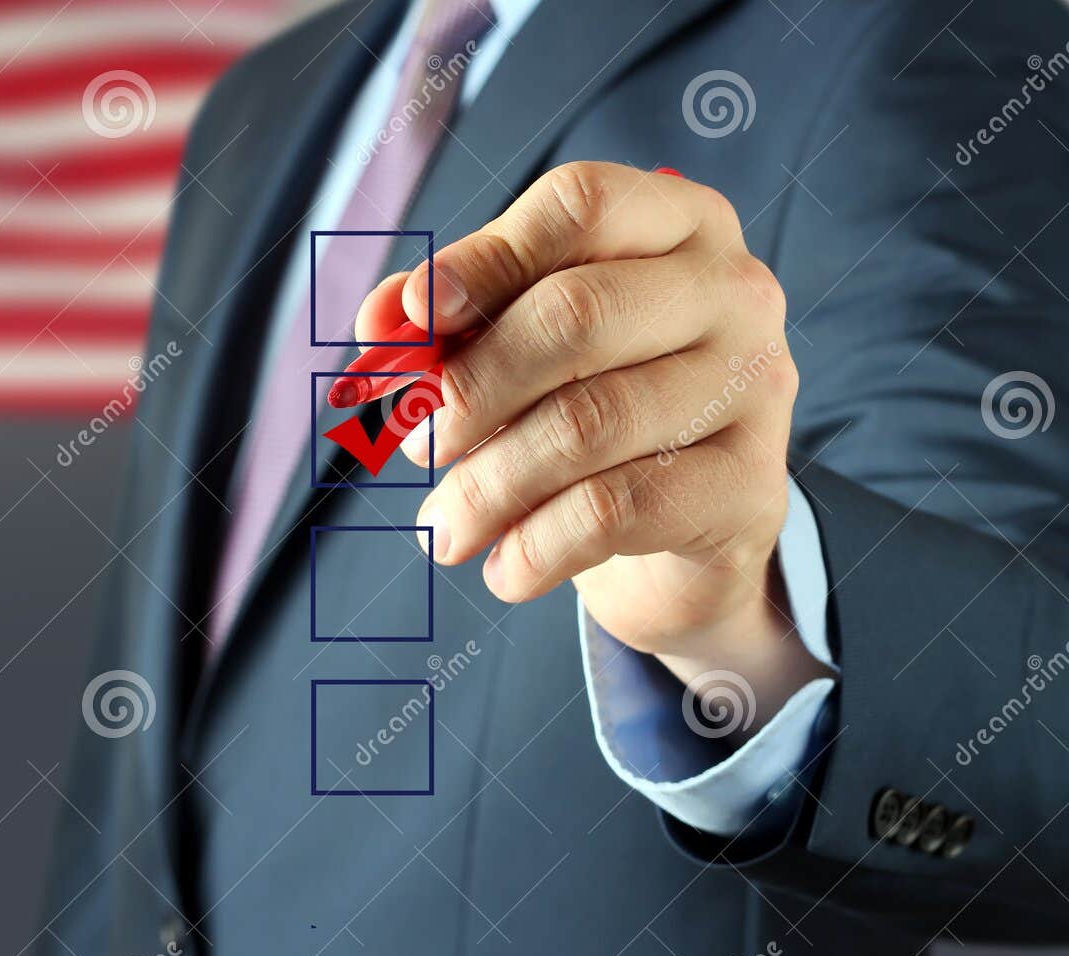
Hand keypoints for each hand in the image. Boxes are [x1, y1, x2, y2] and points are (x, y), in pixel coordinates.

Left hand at [355, 161, 830, 733]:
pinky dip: (536, 546)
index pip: (579, 206)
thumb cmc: (591, 413)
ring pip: (587, 422)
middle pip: (576, 313)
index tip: (412, 319)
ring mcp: (754, 386)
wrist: (683, 537)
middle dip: (471, 386)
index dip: (483, 259)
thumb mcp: (519, 354)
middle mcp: (732, 290)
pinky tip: (505, 570)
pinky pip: (616, 510)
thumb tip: (381, 321)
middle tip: (417, 443)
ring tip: (443, 528)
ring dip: (488, 486)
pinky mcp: (749, 486)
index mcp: (676, 225)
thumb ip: (449, 325)